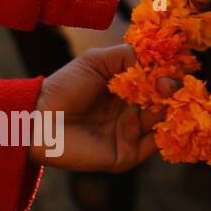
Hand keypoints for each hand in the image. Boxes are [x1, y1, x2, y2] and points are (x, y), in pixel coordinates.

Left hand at [31, 44, 179, 171]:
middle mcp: (131, 112)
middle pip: (165, 101)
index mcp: (125, 91)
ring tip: (168, 96)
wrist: (37, 120)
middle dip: (172, 90)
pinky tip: (168, 118)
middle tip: (167, 84)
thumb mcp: (96, 61)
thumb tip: (160, 56)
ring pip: (164, 121)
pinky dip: (168, 133)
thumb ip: (128, 55)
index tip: (172, 66)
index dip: (167, 73)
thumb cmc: (64, 87)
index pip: (157, 81)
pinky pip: (155, 145)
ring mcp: (130, 134)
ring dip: (172, 108)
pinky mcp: (126, 155)